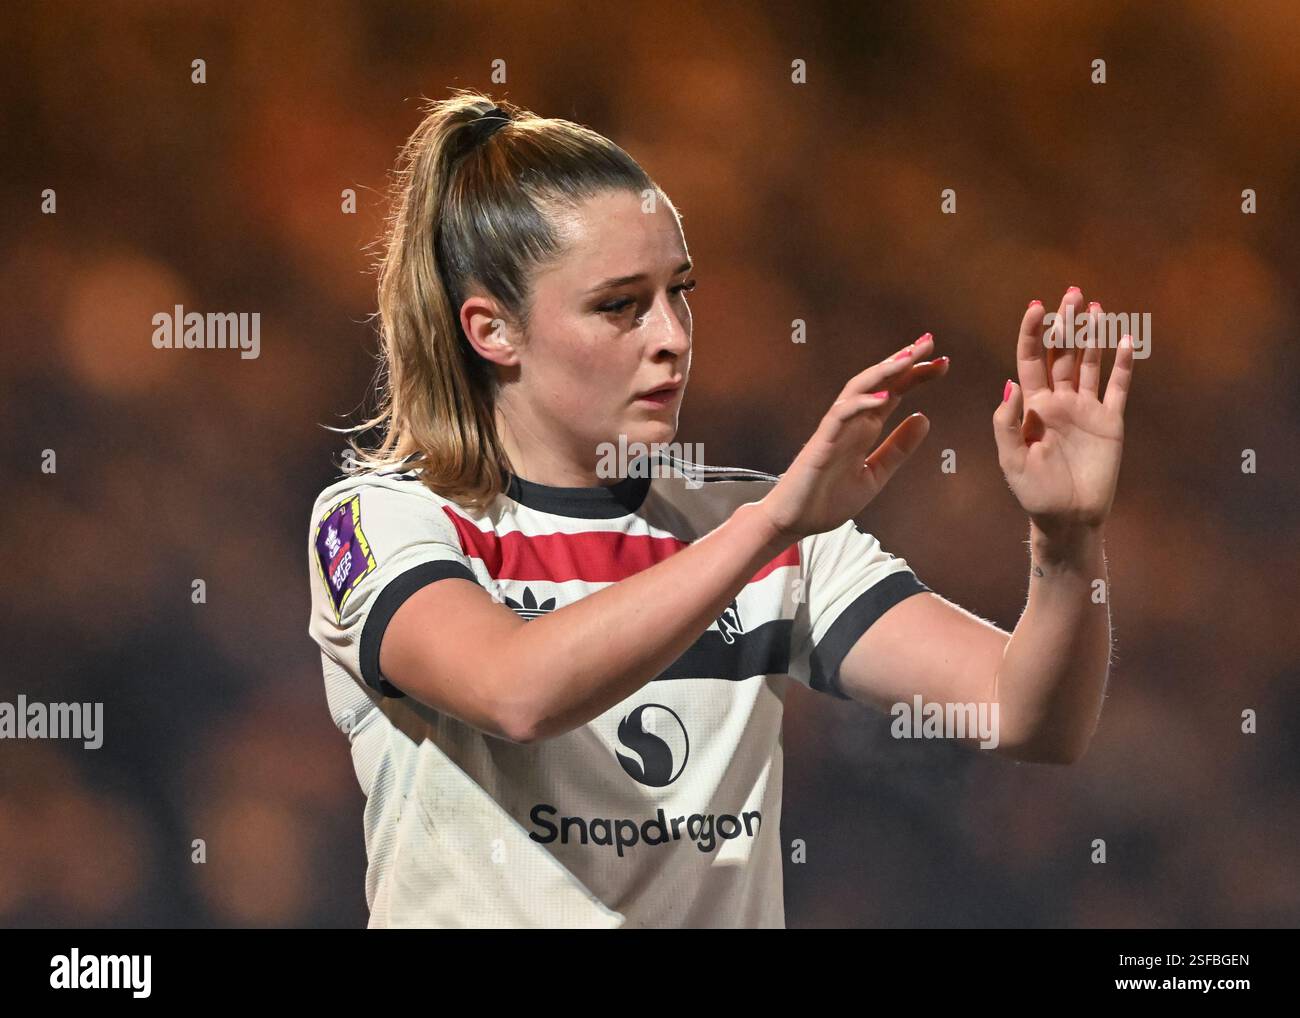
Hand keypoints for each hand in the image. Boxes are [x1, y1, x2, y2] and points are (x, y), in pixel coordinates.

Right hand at [760, 333, 948, 542]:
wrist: (794, 522)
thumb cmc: (827, 500)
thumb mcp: (875, 475)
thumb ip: (898, 449)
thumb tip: (925, 418)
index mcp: (864, 429)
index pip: (893, 392)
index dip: (916, 376)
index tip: (943, 363)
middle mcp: (851, 422)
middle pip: (878, 382)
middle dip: (903, 361)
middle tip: (929, 342)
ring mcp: (834, 430)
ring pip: (857, 390)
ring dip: (882, 372)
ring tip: (907, 358)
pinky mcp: (821, 443)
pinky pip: (840, 416)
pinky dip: (860, 404)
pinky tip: (883, 397)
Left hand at [994, 288, 1135, 539]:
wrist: (1067, 519)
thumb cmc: (1034, 493)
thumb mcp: (1011, 460)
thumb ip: (1007, 424)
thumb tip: (1010, 384)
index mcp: (1032, 406)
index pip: (1030, 360)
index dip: (1032, 333)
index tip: (1035, 307)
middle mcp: (1059, 401)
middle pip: (1062, 354)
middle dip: (1065, 324)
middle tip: (1071, 292)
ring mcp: (1086, 409)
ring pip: (1090, 364)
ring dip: (1092, 336)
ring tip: (1094, 307)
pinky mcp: (1110, 422)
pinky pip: (1117, 388)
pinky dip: (1122, 364)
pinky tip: (1125, 339)